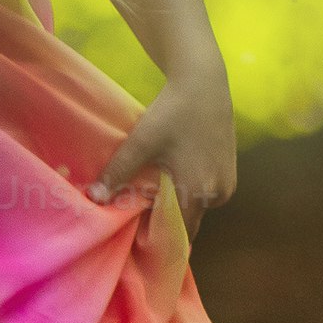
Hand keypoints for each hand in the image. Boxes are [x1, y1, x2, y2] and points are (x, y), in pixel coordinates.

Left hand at [94, 69, 236, 222]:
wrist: (203, 84)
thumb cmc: (172, 113)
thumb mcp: (141, 143)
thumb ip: (118, 172)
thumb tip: (94, 198)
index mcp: (198, 190)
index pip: (176, 231)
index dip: (155, 237)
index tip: (135, 238)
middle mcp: (218, 194)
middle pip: (187, 222)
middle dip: (163, 224)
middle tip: (137, 220)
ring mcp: (227, 184)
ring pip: (195, 208)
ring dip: (175, 206)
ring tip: (149, 200)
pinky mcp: (229, 173)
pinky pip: (204, 194)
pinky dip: (187, 193)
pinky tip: (168, 182)